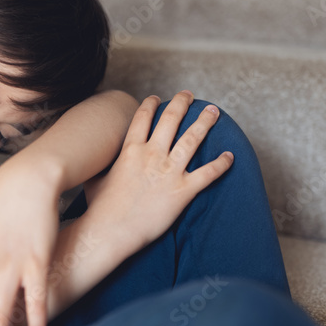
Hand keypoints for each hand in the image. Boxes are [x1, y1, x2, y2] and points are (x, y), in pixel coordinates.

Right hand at [82, 91, 232, 248]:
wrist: (110, 231)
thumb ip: (102, 165)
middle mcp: (152, 155)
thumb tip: (96, 160)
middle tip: (189, 95)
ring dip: (205, 122)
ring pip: (192, 139)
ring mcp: (169, 172)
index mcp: (130, 150)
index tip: (157, 98)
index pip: (143, 118)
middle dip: (182, 103)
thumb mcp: (95, 178)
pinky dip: (221, 164)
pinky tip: (230, 156)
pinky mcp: (183, 191)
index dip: (151, 104)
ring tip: (214, 111)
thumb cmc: (100, 209)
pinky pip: (208, 173)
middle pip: (170, 120)